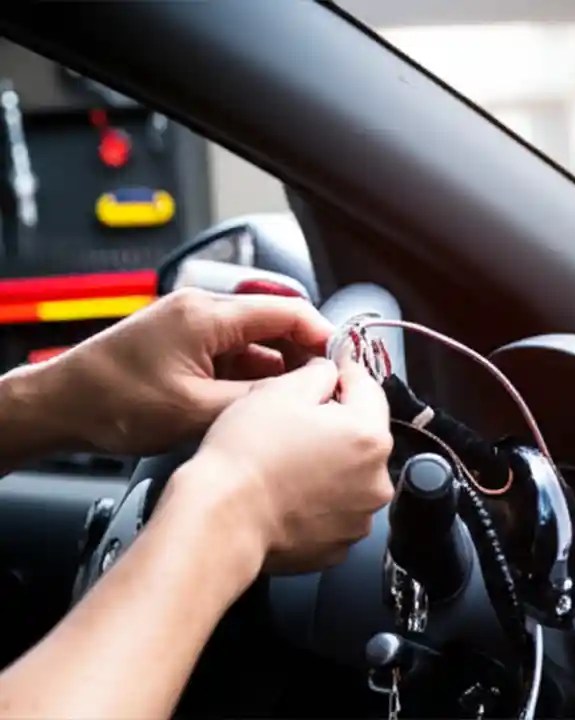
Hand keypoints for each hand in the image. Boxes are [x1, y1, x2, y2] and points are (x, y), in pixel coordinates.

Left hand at [41, 288, 332, 455]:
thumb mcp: (197, 410)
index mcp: (207, 315)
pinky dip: (252, 374)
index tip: (344, 362)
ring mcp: (191, 324)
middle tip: (325, 388)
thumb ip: (258, 400)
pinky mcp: (184, 341)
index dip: (323, 335)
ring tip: (294, 402)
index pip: (287, 310)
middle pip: (275, 323)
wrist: (60, 405)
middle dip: (304, 355)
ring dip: (278, 368)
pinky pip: (234, 352)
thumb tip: (304, 396)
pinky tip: (260, 402)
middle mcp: (201, 309)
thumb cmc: (113, 404)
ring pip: (256, 341)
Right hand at [162, 356, 394, 574]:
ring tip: (289, 461)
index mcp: (370, 436)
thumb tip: (330, 373)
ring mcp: (361, 515)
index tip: (332, 368)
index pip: (368, 389)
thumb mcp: (280, 391)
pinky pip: (337, 508)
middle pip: (363, 435)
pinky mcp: (341, 543)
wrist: (222, 519)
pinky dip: (320, 498)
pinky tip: (290, 492)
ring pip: (351, 474)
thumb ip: (318, 374)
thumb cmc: (247, 454)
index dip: (345, 374)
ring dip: (331, 463)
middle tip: (296, 421)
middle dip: (336, 423)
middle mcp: (376, 478)